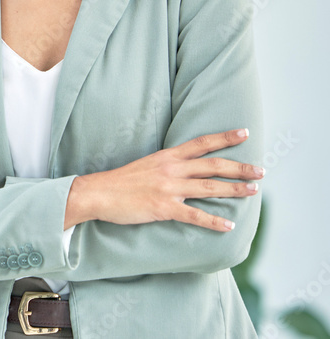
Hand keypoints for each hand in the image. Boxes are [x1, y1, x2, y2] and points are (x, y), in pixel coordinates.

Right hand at [66, 128, 264, 231]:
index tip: (244, 133)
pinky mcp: (163, 208)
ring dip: (234, 190)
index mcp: (167, 157)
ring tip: (253, 191)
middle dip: (239, 168)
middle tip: (261, 170)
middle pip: (213, 165)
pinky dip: (213, 221)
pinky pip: (195, 215)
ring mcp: (168, 188)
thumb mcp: (146, 165)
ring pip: (209, 187)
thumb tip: (186, 169)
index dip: (224, 138)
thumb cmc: (120, 181)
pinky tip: (228, 226)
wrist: (98, 193)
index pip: (201, 143)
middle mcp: (171, 169)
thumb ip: (167, 165)